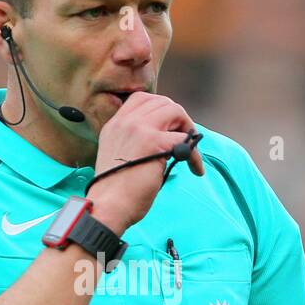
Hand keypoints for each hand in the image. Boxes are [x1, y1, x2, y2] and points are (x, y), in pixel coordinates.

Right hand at [87, 92, 204, 231]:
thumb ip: (133, 142)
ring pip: (175, 111)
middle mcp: (125, 122)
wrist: (108, 206)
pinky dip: (196, 155)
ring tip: (189, 149)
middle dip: (178, 119)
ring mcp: (139, 129)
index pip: (141, 98)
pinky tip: (196, 169)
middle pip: (162, 102)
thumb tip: (163, 140)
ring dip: (188, 129)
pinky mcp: (154, 142)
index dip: (161, 108)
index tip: (169, 126)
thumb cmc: (114, 191)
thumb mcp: (117, 156)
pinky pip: (185, 140)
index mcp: (115, 124)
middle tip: (184, 139)